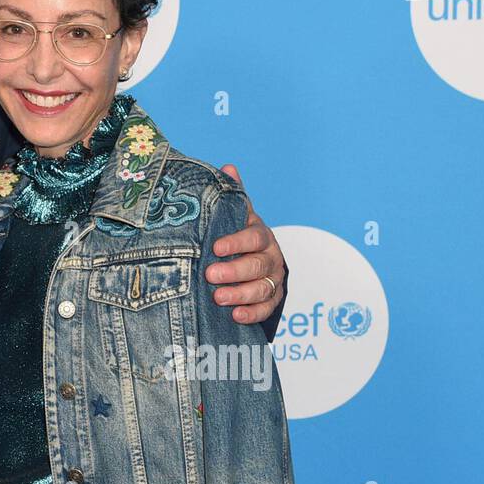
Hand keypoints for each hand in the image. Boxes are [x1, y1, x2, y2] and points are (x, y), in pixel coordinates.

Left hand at [208, 163, 286, 324]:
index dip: (237, 242)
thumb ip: (231, 196)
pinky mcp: (272, 300)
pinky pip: (267, 309)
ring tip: (218, 298)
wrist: (252, 259)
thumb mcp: (233, 215)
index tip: (216, 247)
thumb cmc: (236, 234)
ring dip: (241, 294)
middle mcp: (271, 256)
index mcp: (260, 233)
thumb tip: (228, 167)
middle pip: (257, 264)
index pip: (253, 236)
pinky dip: (253, 313)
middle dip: (234, 271)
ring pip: (263, 288)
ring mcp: (273, 278)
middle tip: (210, 275)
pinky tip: (237, 316)